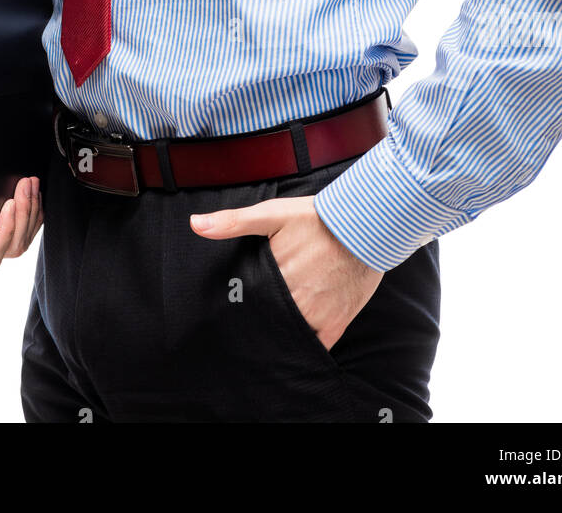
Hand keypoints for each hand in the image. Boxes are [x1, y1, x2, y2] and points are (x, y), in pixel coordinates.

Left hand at [190, 196, 384, 350]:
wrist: (366, 226)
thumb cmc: (318, 218)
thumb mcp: (273, 213)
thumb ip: (233, 221)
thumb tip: (195, 224)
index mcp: (275, 276)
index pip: (247, 303)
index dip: (237, 310)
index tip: (227, 315)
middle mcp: (294, 300)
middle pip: (266, 322)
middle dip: (256, 325)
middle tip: (244, 330)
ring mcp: (317, 315)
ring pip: (287, 337)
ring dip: (277, 337)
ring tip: (265, 339)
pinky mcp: (336, 323)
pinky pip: (315, 347)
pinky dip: (303, 348)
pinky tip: (292, 348)